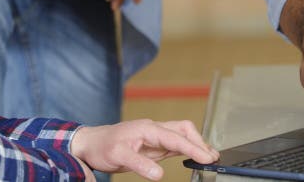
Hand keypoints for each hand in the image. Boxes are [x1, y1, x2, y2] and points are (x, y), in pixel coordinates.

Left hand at [70, 119, 218, 179]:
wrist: (91, 143)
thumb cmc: (103, 146)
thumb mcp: (118, 156)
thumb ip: (140, 164)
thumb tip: (160, 174)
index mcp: (147, 129)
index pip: (176, 137)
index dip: (193, 147)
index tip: (207, 157)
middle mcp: (153, 129)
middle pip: (183, 129)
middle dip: (199, 141)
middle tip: (212, 158)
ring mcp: (154, 136)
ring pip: (180, 135)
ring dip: (195, 143)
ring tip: (208, 157)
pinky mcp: (152, 145)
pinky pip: (173, 143)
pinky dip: (186, 148)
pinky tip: (192, 156)